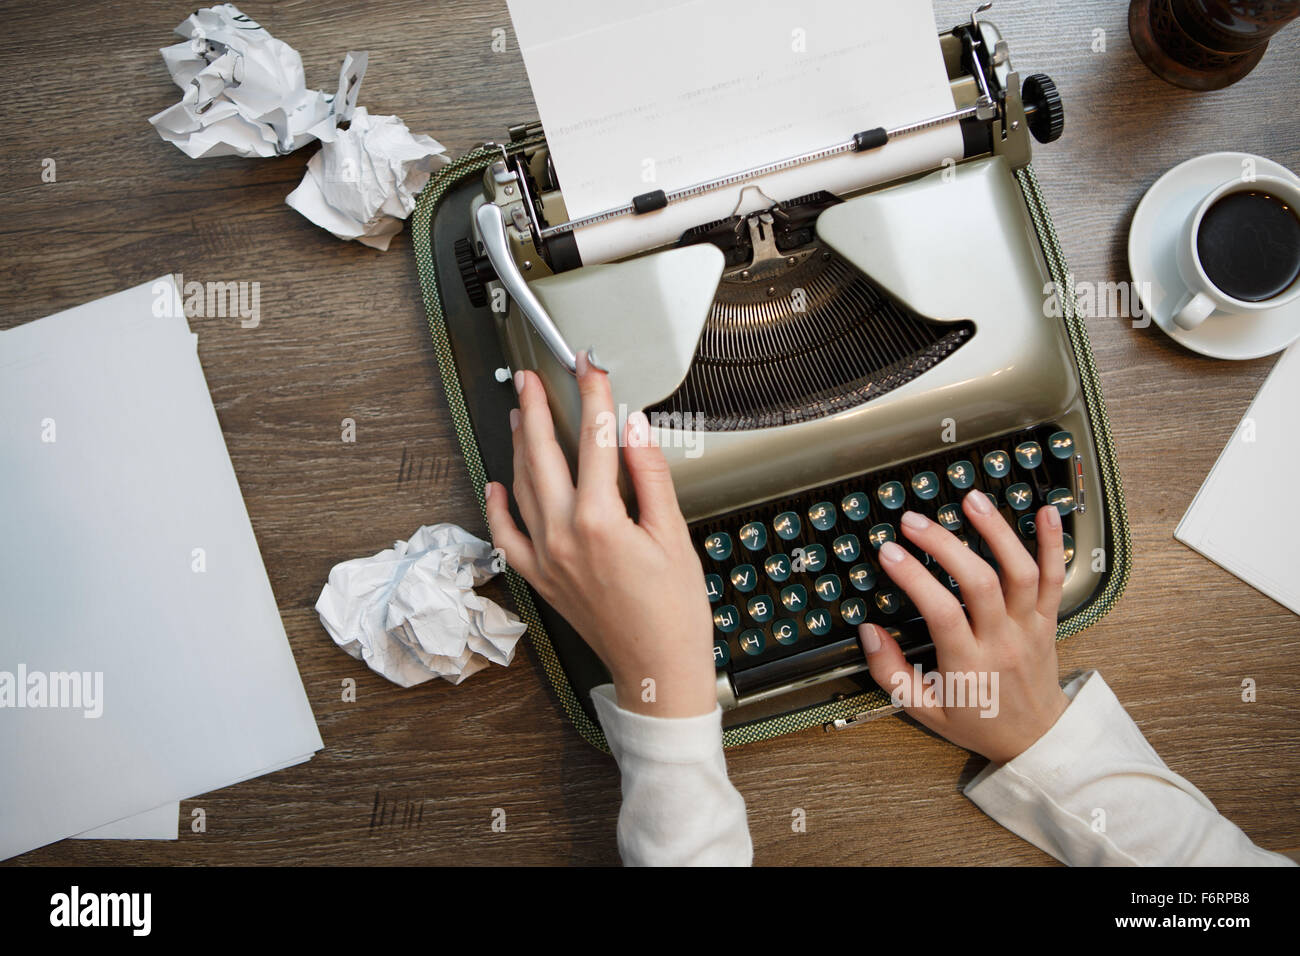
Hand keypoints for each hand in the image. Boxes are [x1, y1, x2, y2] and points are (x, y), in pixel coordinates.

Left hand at [484, 352, 716, 717]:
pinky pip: (507, 536)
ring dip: (518, 446)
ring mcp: (546, 558)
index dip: (592, 395)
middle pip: (542, 456)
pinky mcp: (541, 578)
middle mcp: (562, 536)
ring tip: (517, 413)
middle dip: (536, 409)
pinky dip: (499, 507)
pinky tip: (497, 484)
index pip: (594, 440)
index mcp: (599, 521)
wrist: (658, 670)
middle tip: (530, 377)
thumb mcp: (674, 535)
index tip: (589, 366)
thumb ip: (649, 476)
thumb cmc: (673, 612)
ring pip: (521, 488)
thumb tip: (633, 428)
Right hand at [858, 491, 1070, 764]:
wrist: (1037, 739)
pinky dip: (1053, 543)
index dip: (914, 578)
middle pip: (980, 583)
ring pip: (1020, 573)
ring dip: (997, 532)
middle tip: (914, 521)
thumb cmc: (979, 722)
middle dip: (945, 546)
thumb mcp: (925, 711)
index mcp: (969, 665)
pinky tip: (1044, 511)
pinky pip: (1055, 578)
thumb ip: (892, 673)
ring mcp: (1029, 627)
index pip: (941, 612)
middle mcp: (1002, 641)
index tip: (889, 553)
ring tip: (971, 500)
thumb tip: (869, 633)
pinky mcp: (1048, 619)